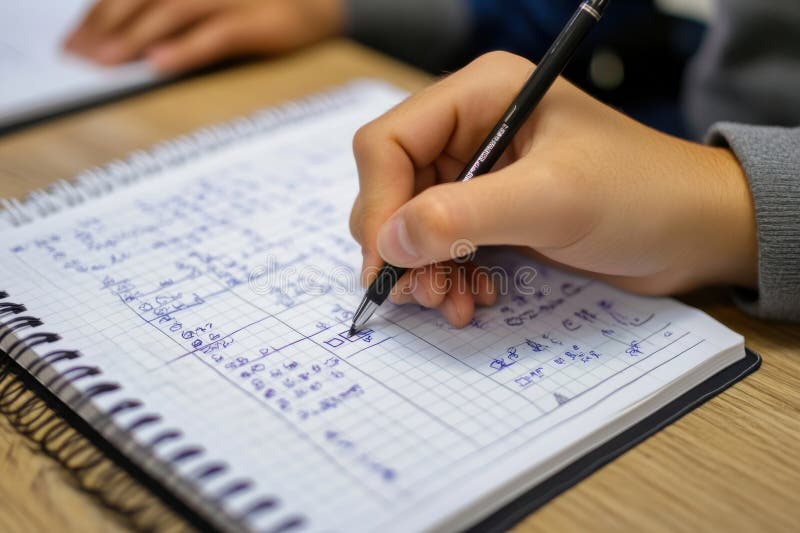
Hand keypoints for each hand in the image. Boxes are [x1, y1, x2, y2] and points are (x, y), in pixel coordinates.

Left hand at [64, 0, 343, 73]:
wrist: (323, 5)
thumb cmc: (261, 6)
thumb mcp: (214, 5)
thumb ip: (177, 12)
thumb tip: (132, 40)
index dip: (99, 13)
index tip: (74, 40)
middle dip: (106, 26)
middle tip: (80, 58)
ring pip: (172, 12)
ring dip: (135, 38)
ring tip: (106, 64)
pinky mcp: (258, 23)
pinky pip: (216, 36)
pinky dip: (186, 50)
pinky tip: (159, 65)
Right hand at [349, 52, 757, 326]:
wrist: (695, 232)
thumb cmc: (640, 196)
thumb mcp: (551, 201)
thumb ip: (462, 217)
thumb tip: (388, 241)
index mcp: (480, 95)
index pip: (389, 142)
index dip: (379, 203)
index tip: (388, 261)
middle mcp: (471, 127)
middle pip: (394, 185)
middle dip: (402, 245)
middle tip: (419, 293)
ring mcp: (480, 171)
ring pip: (413, 222)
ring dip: (424, 268)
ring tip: (450, 303)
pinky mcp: (493, 210)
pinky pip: (443, 244)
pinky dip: (448, 275)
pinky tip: (472, 297)